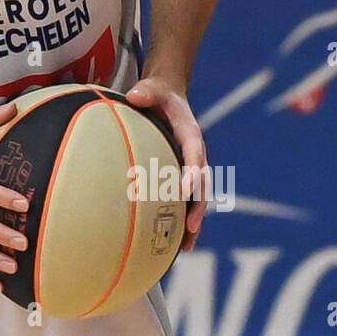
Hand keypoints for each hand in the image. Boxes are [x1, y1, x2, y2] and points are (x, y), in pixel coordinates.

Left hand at [126, 78, 207, 251]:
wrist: (168, 96)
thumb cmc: (159, 94)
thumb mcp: (153, 88)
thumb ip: (146, 91)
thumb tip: (134, 95)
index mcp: (190, 134)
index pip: (194, 155)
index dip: (192, 173)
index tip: (185, 191)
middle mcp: (195, 154)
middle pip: (202, 183)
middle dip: (197, 206)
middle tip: (190, 227)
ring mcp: (190, 166)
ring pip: (197, 197)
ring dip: (193, 221)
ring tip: (185, 247)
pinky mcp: (182, 174)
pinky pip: (186, 199)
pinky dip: (183, 219)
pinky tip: (175, 243)